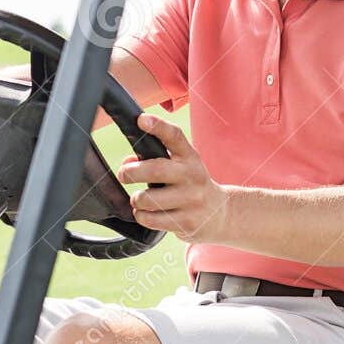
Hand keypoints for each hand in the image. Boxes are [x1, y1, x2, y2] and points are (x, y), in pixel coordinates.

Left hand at [118, 114, 229, 243]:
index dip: (157, 127)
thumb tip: (127, 163)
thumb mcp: (180, 166)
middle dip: (131, 172)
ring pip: (149, 199)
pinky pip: (151, 219)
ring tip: (140, 200)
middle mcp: (193, 175)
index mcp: (190, 157)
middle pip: (156, 170)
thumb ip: (155, 159)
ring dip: (136, 200)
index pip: (174, 137)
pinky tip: (147, 213)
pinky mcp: (187, 222)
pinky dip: (142, 216)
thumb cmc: (191, 185)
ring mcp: (191, 200)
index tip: (141, 120)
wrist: (220, 213)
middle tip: (123, 174)